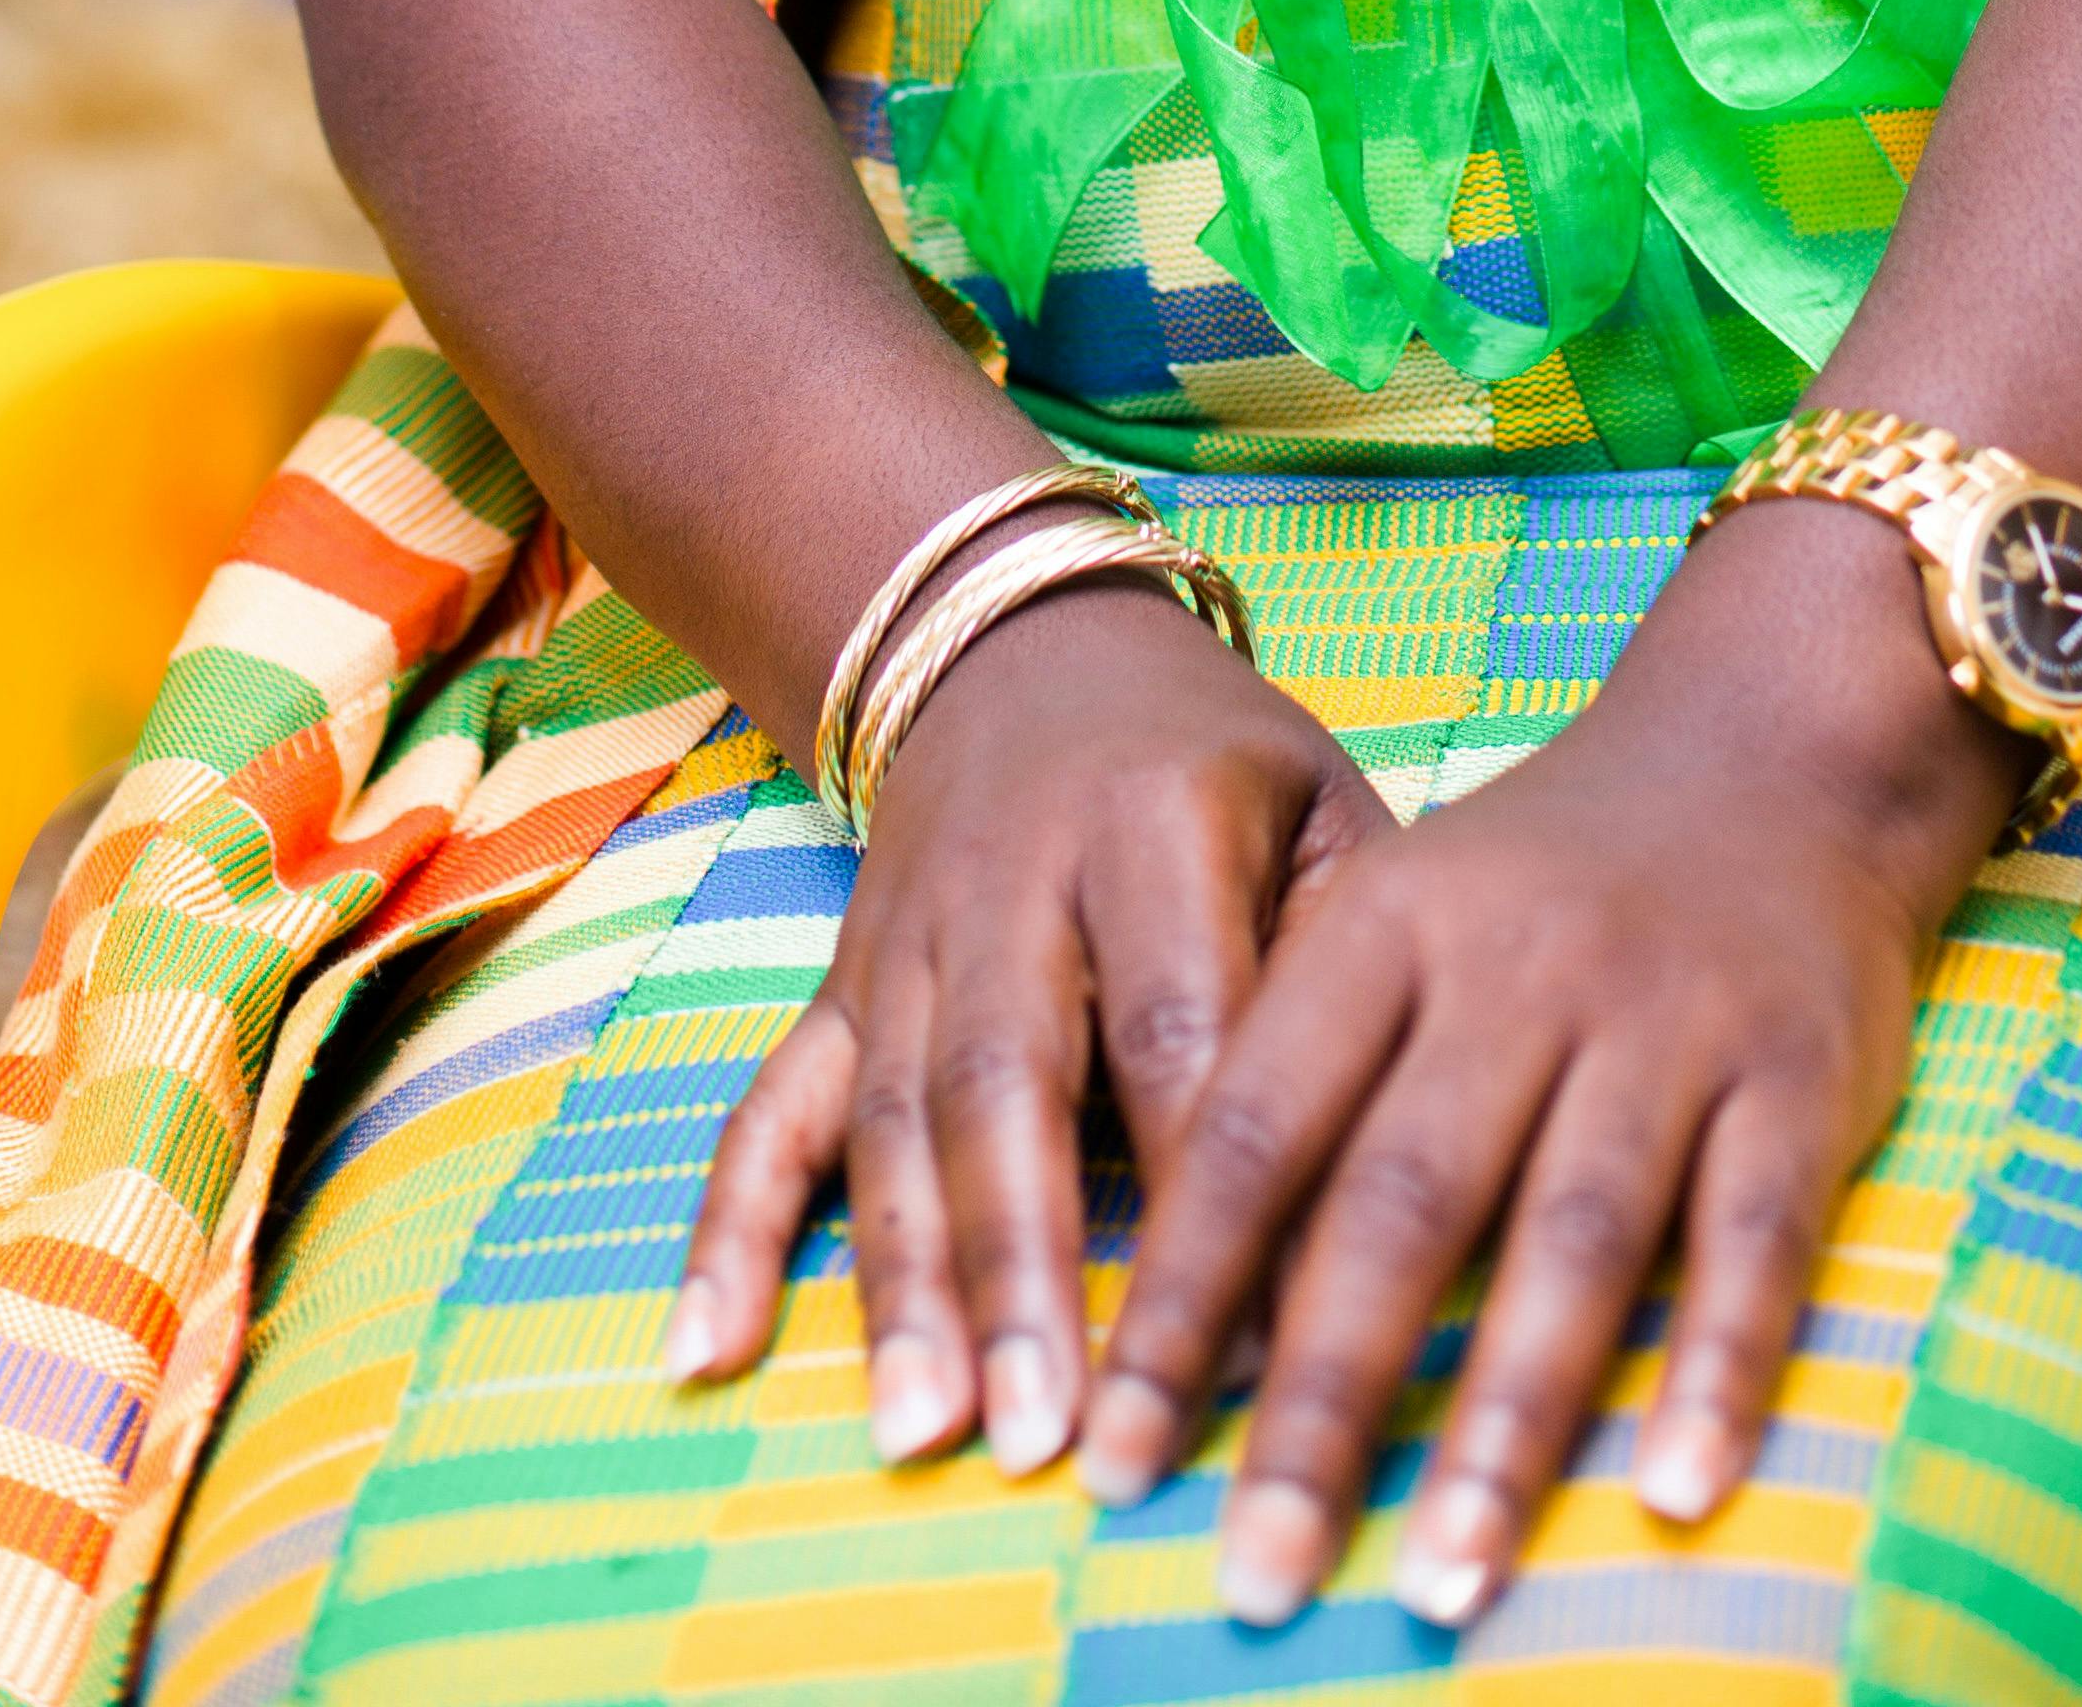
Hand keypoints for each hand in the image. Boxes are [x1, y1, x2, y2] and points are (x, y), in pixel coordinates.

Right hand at [666, 559, 1383, 1475]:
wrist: (1032, 644)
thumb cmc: (1222, 768)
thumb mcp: (1325, 813)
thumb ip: (1347, 979)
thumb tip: (1377, 1195)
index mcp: (1156, 824)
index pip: (1181, 1024)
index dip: (1209, 1193)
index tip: (1246, 1358)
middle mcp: (1013, 877)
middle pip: (1011, 1081)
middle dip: (1024, 1264)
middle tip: (1048, 1437)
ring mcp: (907, 934)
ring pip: (895, 1115)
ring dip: (903, 1280)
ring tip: (922, 1433)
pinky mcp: (838, 981)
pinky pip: (771, 1107)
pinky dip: (730, 1229)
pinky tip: (705, 1351)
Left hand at [1074, 501, 2018, 1628]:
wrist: (1770, 748)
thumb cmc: (1547, 879)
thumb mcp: (1400, 919)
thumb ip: (1308, 1080)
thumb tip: (1192, 1319)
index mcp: (1389, 924)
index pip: (1257, 1123)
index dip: (1182, 1296)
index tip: (1115, 1458)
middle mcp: (1519, 967)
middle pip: (1402, 1202)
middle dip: (1323, 1403)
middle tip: (1259, 1576)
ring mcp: (1667, 1017)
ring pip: (1577, 1235)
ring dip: (1505, 1421)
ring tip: (1444, 1582)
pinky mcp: (1799, 1070)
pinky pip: (1756, 1238)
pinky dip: (1718, 1367)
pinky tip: (1674, 1493)